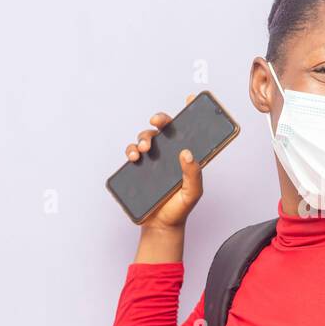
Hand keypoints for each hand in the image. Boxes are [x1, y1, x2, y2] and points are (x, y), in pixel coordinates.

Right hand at [124, 94, 203, 232]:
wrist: (160, 227)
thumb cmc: (179, 208)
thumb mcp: (192, 193)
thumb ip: (193, 174)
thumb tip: (187, 152)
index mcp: (186, 156)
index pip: (189, 131)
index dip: (191, 112)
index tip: (191, 99)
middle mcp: (169, 154)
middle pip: (165, 129)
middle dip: (161, 119)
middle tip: (157, 121)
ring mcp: (153, 160)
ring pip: (147, 137)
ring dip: (144, 137)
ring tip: (145, 148)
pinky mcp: (139, 168)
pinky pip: (132, 152)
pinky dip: (131, 150)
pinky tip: (134, 156)